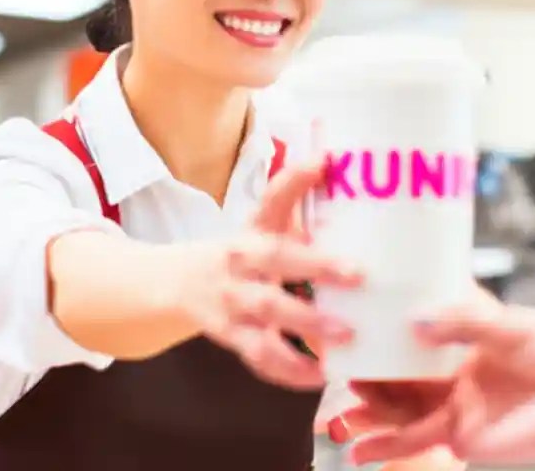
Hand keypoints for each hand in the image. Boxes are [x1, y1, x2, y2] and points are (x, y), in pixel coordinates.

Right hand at [188, 161, 362, 389]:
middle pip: (275, 262)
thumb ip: (292, 193)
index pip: (271, 201)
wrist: (174, 284)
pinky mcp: (231, 337)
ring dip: (304, 332)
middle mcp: (239, 265)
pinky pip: (259, 359)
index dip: (296, 182)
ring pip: (266, 320)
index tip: (323, 166)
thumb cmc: (240, 251)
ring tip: (344, 342)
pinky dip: (289, 371)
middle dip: (316, 270)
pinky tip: (319, 376)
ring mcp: (232, 304)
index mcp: (251, 231)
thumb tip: (329, 158)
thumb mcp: (260, 220)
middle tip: (359, 278)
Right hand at [344, 293, 534, 466]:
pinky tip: (358, 451)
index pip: (416, 340)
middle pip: (401, 379)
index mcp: (470, 343)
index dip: (385, 337)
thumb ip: (462, 320)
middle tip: (334, 371)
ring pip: (401, 412)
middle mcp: (460, 377)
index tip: (353, 328)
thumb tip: (416, 320)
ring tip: (335, 416)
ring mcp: (460, 408)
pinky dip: (387, 448)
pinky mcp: (465, 437)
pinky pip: (418, 441)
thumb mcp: (509, 322)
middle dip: (367, 379)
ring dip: (368, 417)